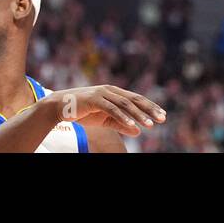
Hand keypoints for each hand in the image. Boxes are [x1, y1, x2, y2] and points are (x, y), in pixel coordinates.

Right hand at [47, 84, 165, 136]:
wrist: (61, 106)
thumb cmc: (83, 112)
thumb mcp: (104, 120)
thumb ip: (120, 124)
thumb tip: (138, 132)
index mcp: (114, 92)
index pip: (136, 99)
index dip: (150, 106)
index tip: (162, 115)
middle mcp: (110, 90)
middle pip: (134, 99)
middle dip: (149, 109)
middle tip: (162, 119)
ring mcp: (102, 93)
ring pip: (125, 104)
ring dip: (138, 115)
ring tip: (150, 125)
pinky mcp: (94, 99)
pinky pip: (111, 109)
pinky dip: (122, 117)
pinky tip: (132, 125)